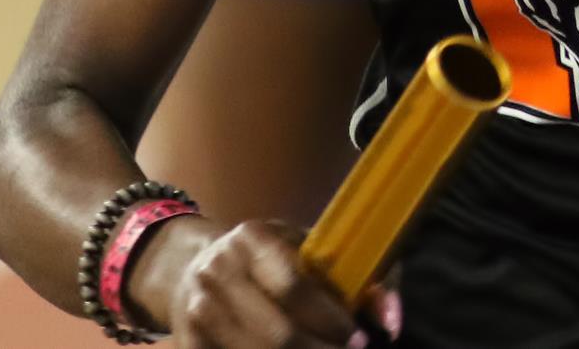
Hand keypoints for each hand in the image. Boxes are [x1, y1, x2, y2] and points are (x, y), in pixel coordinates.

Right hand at [153, 220, 399, 347]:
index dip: (330, 319)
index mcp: (253, 240)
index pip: (295, 287)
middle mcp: (218, 272)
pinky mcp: (185, 344)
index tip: (358, 339)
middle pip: (276, 333)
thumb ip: (359, 276)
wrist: (192, 267)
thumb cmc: (268, 259)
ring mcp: (196, 312)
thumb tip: (393, 321)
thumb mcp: (307, 251)